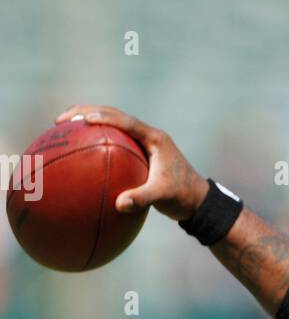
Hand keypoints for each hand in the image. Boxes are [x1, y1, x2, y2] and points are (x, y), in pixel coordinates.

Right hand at [54, 105, 208, 221]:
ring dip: (87, 123)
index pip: (125, 121)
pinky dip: (95, 142)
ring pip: (111, 125)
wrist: (197, 201)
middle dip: (85, 113)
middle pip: (113, 115)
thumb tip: (119, 205)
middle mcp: (147, 135)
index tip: (81, 120)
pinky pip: (112, 142)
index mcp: (154, 138)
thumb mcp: (163, 197)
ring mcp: (142, 142)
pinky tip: (77, 154)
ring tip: (62, 129)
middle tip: (60, 120)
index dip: (102, 117)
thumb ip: (142, 198)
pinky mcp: (138, 152)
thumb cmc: (183, 196)